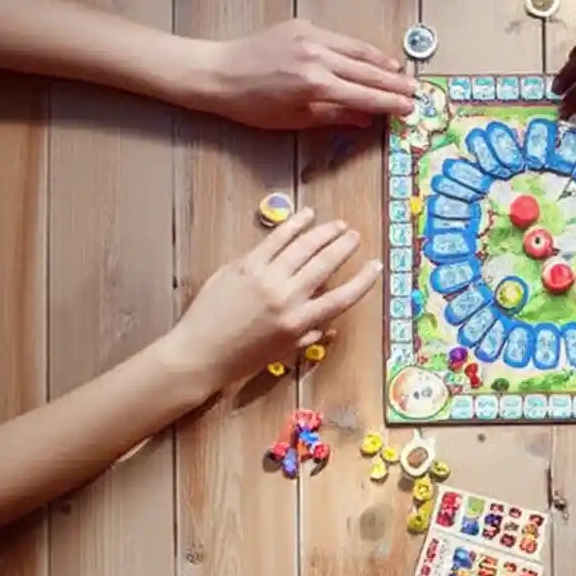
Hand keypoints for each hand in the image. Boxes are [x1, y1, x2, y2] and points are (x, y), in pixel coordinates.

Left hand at [161, 208, 381, 388]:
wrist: (199, 353)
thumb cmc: (242, 358)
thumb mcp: (282, 352)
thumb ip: (309, 334)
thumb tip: (330, 323)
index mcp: (299, 322)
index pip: (342, 297)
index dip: (363, 280)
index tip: (376, 266)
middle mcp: (286, 297)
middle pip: (325, 264)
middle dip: (344, 247)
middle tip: (355, 236)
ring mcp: (265, 278)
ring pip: (303, 247)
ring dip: (324, 233)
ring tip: (338, 225)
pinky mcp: (245, 265)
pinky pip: (274, 240)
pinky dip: (293, 226)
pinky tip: (306, 217)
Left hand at [195, 19, 415, 129]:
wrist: (218, 73)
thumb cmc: (252, 105)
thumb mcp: (295, 119)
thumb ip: (335, 116)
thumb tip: (367, 119)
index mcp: (316, 85)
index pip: (365, 95)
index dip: (390, 103)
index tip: (410, 109)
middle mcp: (318, 57)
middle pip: (368, 71)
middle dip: (394, 83)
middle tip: (416, 91)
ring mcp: (311, 37)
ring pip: (357, 49)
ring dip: (382, 62)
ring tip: (401, 72)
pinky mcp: (303, 27)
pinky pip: (340, 39)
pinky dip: (358, 49)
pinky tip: (369, 56)